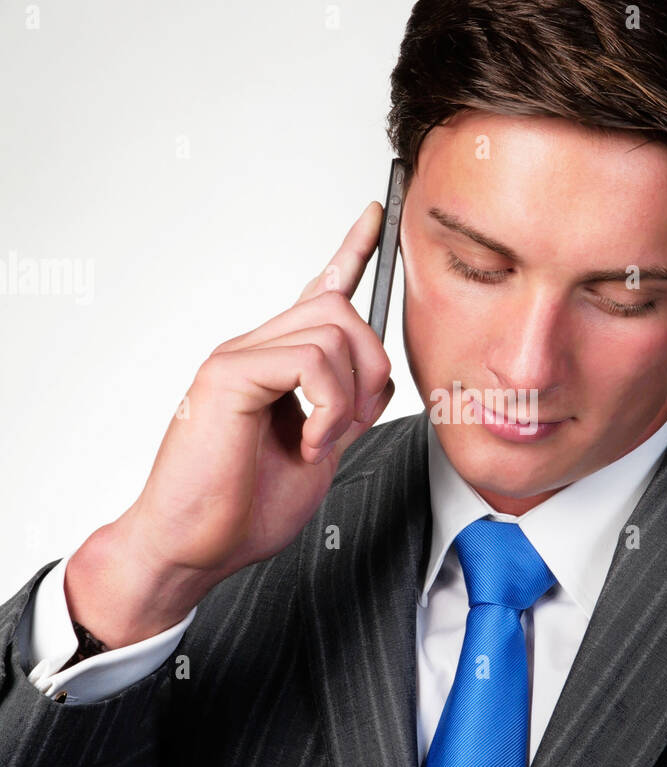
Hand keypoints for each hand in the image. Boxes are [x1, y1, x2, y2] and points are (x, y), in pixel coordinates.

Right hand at [64, 202, 394, 643]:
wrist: (190, 549)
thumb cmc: (240, 512)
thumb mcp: (318, 454)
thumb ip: (345, 411)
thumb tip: (375, 382)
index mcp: (271, 365)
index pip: (315, 292)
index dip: (350, 251)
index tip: (374, 217)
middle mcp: (252, 350)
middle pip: (341, 309)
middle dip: (371, 365)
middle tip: (347, 424)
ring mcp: (238, 357)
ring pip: (334, 331)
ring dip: (348, 397)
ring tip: (318, 442)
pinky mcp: (229, 374)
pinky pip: (311, 361)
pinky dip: (328, 408)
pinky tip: (307, 442)